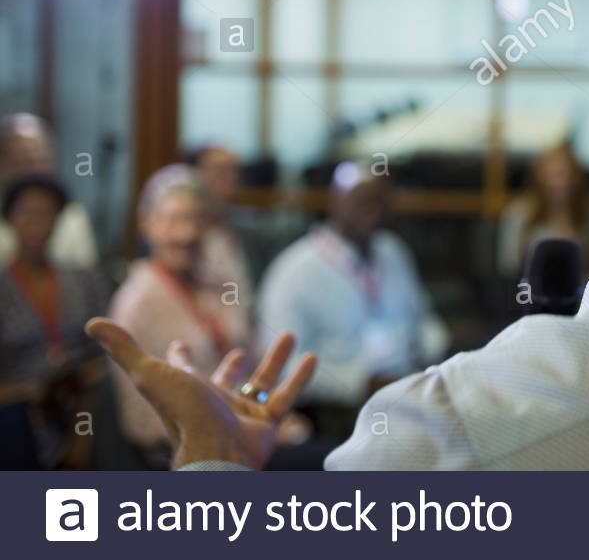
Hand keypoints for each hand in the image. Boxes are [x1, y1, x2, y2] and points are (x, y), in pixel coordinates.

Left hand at [85, 318, 316, 469]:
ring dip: (274, 361)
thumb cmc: (181, 414)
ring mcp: (241, 415)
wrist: (215, 450)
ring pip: (261, 385)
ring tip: (290, 334)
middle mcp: (213, 404)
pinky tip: (312, 357)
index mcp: (186, 392)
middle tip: (239, 352)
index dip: (178, 357)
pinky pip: (286, 398)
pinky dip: (300, 378)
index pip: (180, 371)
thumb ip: (124, 349)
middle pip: (223, 383)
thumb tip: (92, 323)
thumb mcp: (150, 373)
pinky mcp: (266, 425)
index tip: (178, 344)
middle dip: (230, 368)